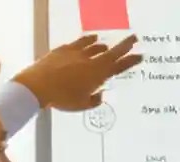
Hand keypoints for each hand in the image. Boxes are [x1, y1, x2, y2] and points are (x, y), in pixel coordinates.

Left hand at [14, 34, 142, 110]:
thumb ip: (94, 100)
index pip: (119, 66)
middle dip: (125, 45)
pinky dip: (88, 40)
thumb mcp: (82, 105)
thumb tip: (99, 93)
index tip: (140, 55)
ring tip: (106, 46)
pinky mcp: (64, 49)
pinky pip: (80, 42)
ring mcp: (77, 53)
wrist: (39, 85)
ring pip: (95, 46)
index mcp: (98, 75)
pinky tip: (91, 39)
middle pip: (112, 52)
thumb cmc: (62, 98)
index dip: (131, 61)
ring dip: (103, 46)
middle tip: (134, 38)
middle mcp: (90, 61)